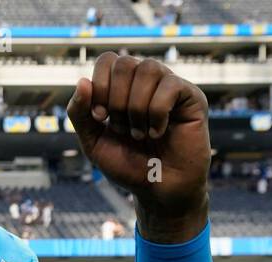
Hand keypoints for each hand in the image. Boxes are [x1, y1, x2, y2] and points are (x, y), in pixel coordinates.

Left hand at [67, 52, 209, 242]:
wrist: (158, 191)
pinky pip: (170, 86)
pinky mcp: (191, 97)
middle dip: (116, 100)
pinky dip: (157, 113)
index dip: (99, 85)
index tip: (100, 117)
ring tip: (140, 134)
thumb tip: (82, 81)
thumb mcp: (94, 143)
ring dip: (137, 107)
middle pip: (125, 63)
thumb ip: (80, 114)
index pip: (108, 60)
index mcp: (122, 87)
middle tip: (122, 129)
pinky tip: (158, 132)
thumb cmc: (128, 167)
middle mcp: (146, 82)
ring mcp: (170, 87)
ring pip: (148, 68)